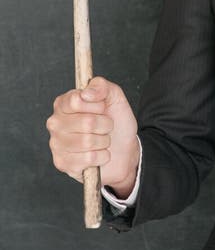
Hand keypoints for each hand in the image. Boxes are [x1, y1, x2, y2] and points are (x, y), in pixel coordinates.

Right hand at [46, 76, 138, 196]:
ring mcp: (56, 144)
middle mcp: (55, 122)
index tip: (103, 108)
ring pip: (88, 141)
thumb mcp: (114, 97)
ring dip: (104, 141)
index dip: (98, 105)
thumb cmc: (116, 122)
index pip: (77, 101)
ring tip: (102, 140)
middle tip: (106, 126)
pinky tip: (98, 154)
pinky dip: (101, 156)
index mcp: (64, 103)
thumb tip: (86, 93)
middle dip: (105, 125)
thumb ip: (101, 86)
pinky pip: (88, 158)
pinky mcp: (62, 163)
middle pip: (86, 122)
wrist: (124, 149)